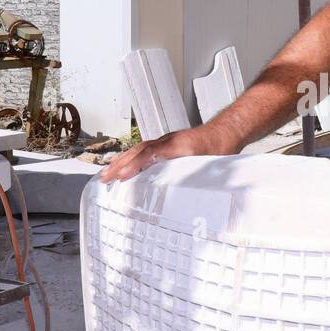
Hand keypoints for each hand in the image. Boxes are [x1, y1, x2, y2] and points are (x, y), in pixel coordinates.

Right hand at [98, 124, 238, 182]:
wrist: (225, 131)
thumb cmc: (220, 147)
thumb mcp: (213, 164)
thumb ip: (200, 177)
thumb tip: (193, 199)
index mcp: (178, 146)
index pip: (151, 153)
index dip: (136, 164)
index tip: (122, 175)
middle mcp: (167, 142)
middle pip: (139, 151)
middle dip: (119, 165)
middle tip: (105, 179)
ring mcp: (165, 142)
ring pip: (138, 150)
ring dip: (121, 162)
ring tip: (106, 174)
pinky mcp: (165, 145)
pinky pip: (144, 150)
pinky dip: (131, 159)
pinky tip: (123, 167)